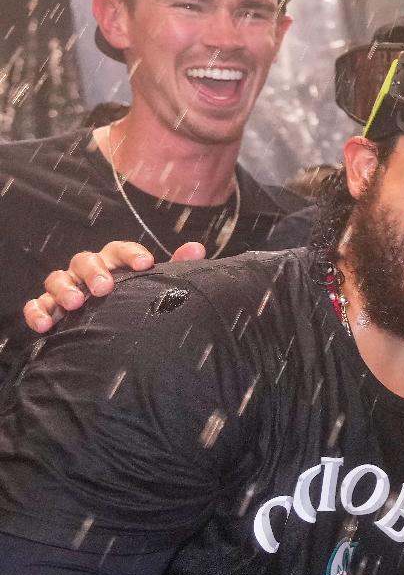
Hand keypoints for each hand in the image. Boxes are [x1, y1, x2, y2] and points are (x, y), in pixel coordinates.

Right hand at [22, 240, 204, 332]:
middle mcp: (88, 270)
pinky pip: (36, 305)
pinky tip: (46, 324)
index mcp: (114, 262)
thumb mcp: (156, 284)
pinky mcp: (48, 307)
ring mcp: (65, 287)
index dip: (132, 254)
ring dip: (63, 290)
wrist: (115, 326)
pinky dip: (37, 312)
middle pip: (85, 261)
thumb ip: (176, 267)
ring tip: (74, 304)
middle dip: (94, 272)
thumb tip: (197, 248)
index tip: (147, 262)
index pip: (120, 250)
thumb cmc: (135, 299)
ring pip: (57, 279)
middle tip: (104, 288)